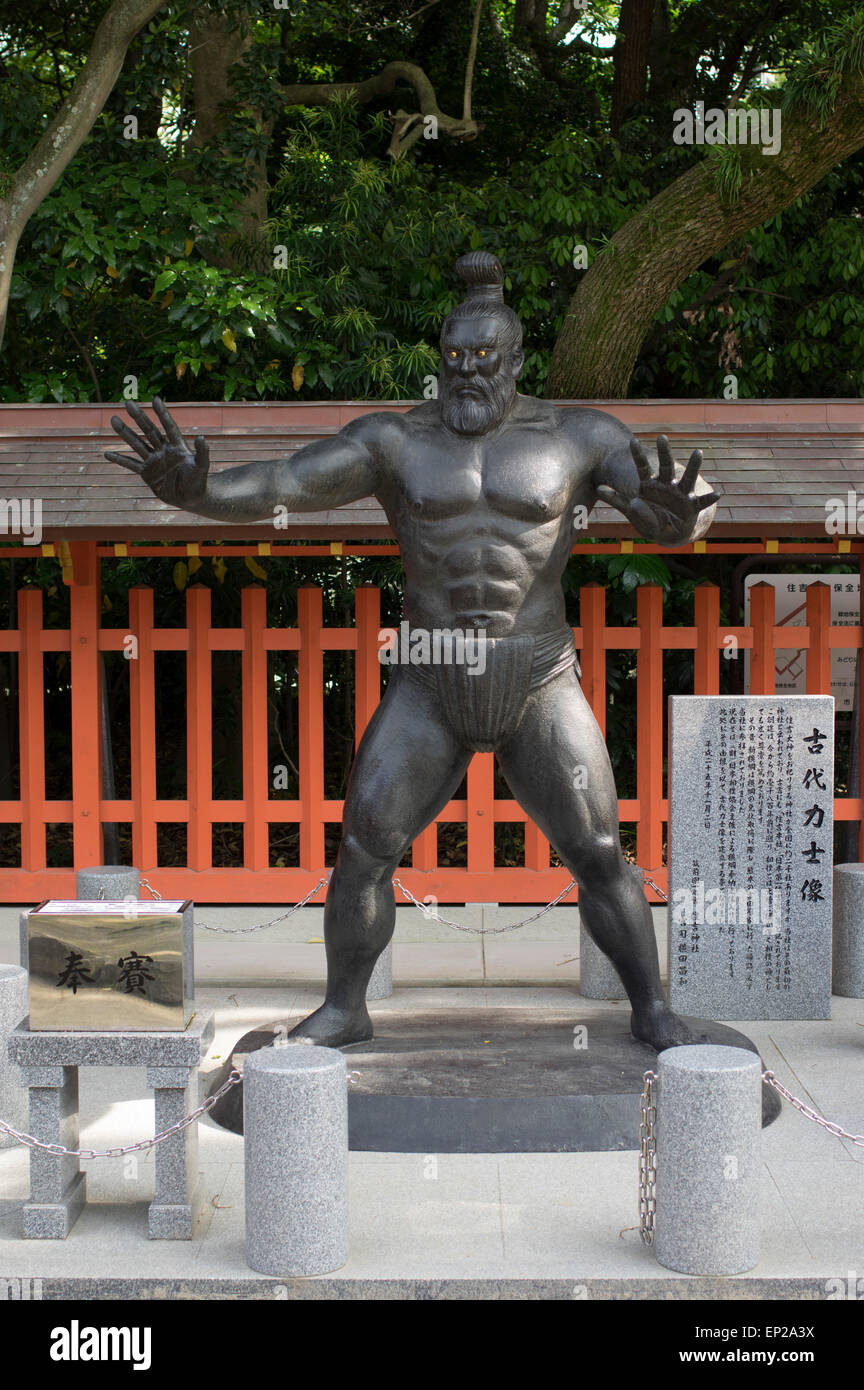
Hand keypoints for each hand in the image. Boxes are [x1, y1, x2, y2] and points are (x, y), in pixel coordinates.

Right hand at [104, 397, 209, 508]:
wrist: (191, 497)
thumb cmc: (199, 481)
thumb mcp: (202, 467)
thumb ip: (202, 453)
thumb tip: (201, 438)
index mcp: (178, 446)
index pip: (169, 427)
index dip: (163, 414)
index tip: (156, 400)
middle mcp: (164, 450)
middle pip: (149, 431)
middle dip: (139, 417)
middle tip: (128, 403)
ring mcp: (154, 461)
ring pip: (137, 444)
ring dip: (125, 432)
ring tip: (114, 419)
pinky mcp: (147, 473)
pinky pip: (131, 465)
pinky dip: (120, 460)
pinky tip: (107, 454)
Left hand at [596, 435, 718, 545]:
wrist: (665, 533)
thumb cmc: (648, 518)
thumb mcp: (629, 511)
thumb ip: (615, 499)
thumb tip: (599, 487)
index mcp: (650, 485)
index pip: (643, 468)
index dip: (638, 456)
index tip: (633, 441)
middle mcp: (666, 485)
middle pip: (665, 466)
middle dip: (664, 453)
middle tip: (662, 437)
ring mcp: (680, 494)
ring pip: (687, 478)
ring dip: (693, 466)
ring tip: (699, 453)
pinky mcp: (691, 507)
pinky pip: (701, 503)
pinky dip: (709, 499)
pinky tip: (717, 493)